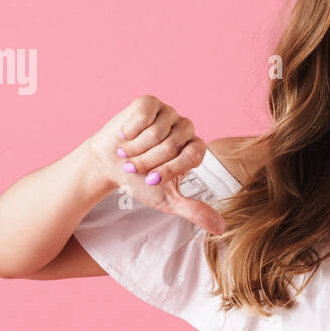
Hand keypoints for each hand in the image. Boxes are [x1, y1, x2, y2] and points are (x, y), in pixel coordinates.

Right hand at [86, 95, 225, 235]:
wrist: (109, 166)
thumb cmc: (140, 181)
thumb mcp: (167, 199)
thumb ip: (193, 210)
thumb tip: (220, 228)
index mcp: (194, 148)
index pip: (193, 154)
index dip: (170, 168)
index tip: (151, 180)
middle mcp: (186, 128)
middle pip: (173, 144)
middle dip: (148, 162)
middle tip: (133, 168)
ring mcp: (168, 113)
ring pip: (157, 131)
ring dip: (136, 149)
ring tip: (126, 154)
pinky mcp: (149, 102)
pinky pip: (143, 115)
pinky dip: (130, 130)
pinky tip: (124, 136)